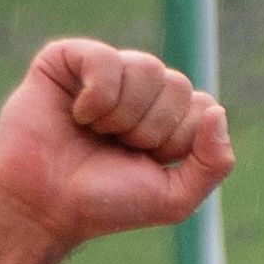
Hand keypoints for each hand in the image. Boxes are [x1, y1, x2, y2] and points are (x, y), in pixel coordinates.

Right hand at [0, 39, 231, 257]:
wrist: (46, 206)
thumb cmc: (107, 202)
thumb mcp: (176, 198)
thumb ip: (214, 163)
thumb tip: (217, 109)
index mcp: (167, 117)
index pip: (202, 106)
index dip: (178, 140)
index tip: (147, 162)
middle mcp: (138, 90)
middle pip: (177, 84)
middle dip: (152, 129)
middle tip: (118, 148)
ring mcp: (103, 72)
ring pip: (147, 67)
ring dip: (125, 115)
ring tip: (96, 133)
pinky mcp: (65, 60)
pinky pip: (105, 58)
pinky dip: (98, 95)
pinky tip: (78, 114)